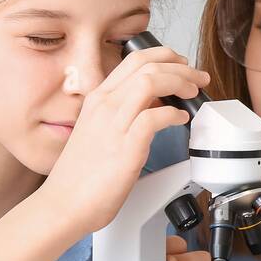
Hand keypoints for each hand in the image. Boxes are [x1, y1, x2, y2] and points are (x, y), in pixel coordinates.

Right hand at [38, 46, 210, 237]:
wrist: (62, 204)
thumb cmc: (81, 175)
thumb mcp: (100, 131)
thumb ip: (125, 113)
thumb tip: (156, 101)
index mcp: (98, 98)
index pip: (135, 59)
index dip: (165, 56)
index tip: (182, 63)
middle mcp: (104, 105)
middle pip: (148, 65)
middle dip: (181, 66)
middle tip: (198, 78)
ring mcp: (113, 124)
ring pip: (151, 81)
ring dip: (181, 82)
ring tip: (193, 93)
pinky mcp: (125, 147)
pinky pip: (154, 117)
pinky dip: (173, 114)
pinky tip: (180, 119)